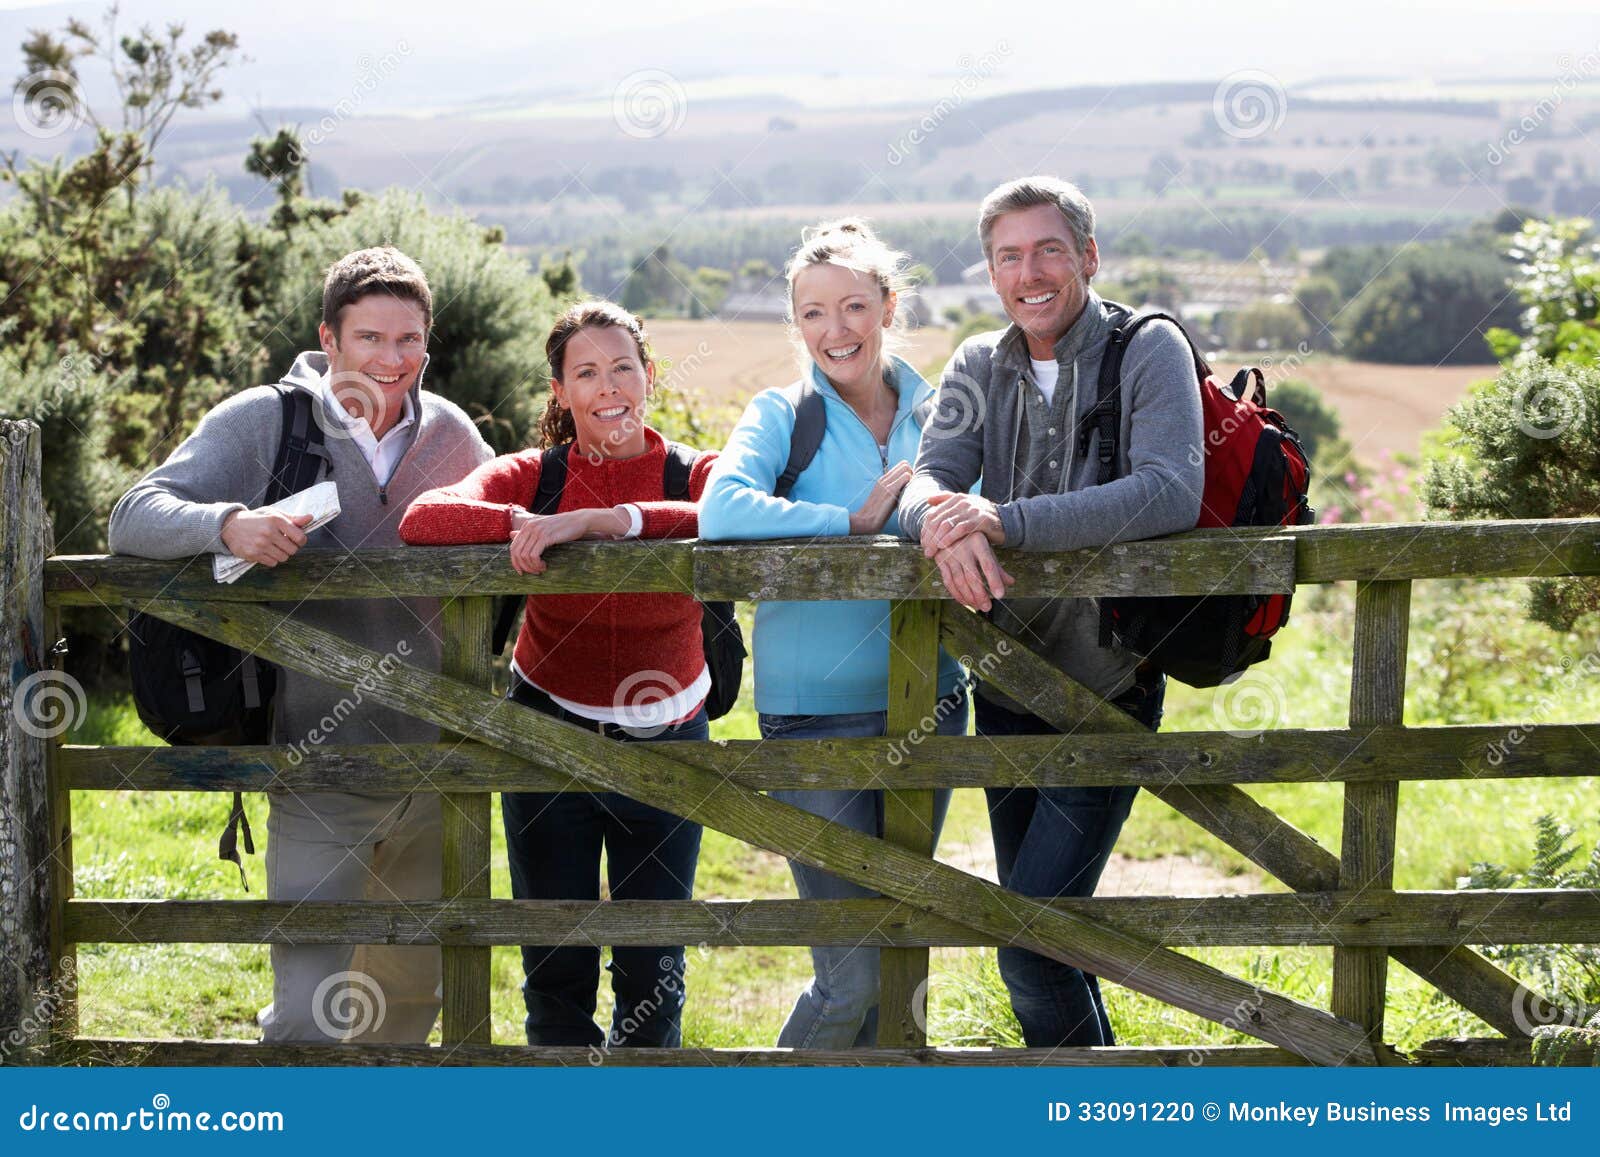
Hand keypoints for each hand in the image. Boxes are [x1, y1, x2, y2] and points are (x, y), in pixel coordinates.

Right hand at [219, 509, 312, 566]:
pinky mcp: (253, 554)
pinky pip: (272, 563)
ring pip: (283, 558)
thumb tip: (310, 518)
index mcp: (276, 520)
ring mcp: (260, 544)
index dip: (301, 540)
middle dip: (290, 548)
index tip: (296, 539)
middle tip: (283, 543)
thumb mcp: (273, 513)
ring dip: (281, 554)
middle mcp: (268, 532)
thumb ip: (293, 518)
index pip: (300, 537)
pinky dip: (271, 559)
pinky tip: (265, 551)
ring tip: (273, 546)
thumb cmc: (256, 519)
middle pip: (292, 550)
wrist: (230, 526)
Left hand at [508, 507, 627, 573]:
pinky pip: (533, 555)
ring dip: (532, 567)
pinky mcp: (545, 537)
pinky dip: (537, 564)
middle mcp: (530, 527)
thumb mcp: (543, 528)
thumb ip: (527, 532)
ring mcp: (537, 531)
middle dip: (523, 566)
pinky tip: (544, 566)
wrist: (579, 521)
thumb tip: (511, 534)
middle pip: (516, 552)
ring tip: (541, 569)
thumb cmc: (563, 526)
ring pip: (525, 555)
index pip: (513, 547)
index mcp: (527, 525)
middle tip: (533, 572)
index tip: (522, 572)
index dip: (515, 562)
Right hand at [848, 460, 913, 535]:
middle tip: (911, 488)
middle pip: (905, 464)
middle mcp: (884, 479)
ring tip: (909, 493)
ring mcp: (887, 483)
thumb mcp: (884, 497)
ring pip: (907, 469)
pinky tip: (908, 495)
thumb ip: (894, 491)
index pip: (901, 465)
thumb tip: (907, 490)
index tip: (909, 486)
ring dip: (912, 479)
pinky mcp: (890, 490)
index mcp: (883, 480)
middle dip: (912, 475)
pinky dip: (910, 484)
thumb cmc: (876, 513)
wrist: (864, 520)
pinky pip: (906, 477)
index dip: (909, 474)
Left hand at [920, 491, 1004, 554]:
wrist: (1006, 521)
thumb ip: (947, 501)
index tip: (922, 542)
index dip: (925, 529)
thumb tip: (928, 500)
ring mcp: (972, 510)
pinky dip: (949, 537)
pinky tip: (942, 546)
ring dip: (936, 540)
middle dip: (929, 536)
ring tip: (931, 552)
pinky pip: (960, 529)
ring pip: (947, 524)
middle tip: (925, 550)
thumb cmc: (981, 518)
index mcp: (956, 498)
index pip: (934, 513)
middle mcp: (963, 502)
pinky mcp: (980, 520)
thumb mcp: (964, 508)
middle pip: (938, 520)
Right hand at [933, 532, 1014, 611]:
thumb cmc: (972, 540)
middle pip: (972, 577)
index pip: (988, 565)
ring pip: (959, 581)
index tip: (1000, 595)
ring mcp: (950, 555)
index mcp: (979, 543)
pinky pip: (948, 581)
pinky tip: (965, 601)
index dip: (994, 581)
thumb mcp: (986, 548)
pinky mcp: (940, 561)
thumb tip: (1011, 582)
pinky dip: (956, 594)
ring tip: (978, 606)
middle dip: (980, 595)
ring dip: (969, 597)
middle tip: (987, 607)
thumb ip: (997, 567)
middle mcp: (963, 549)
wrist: (947, 526)